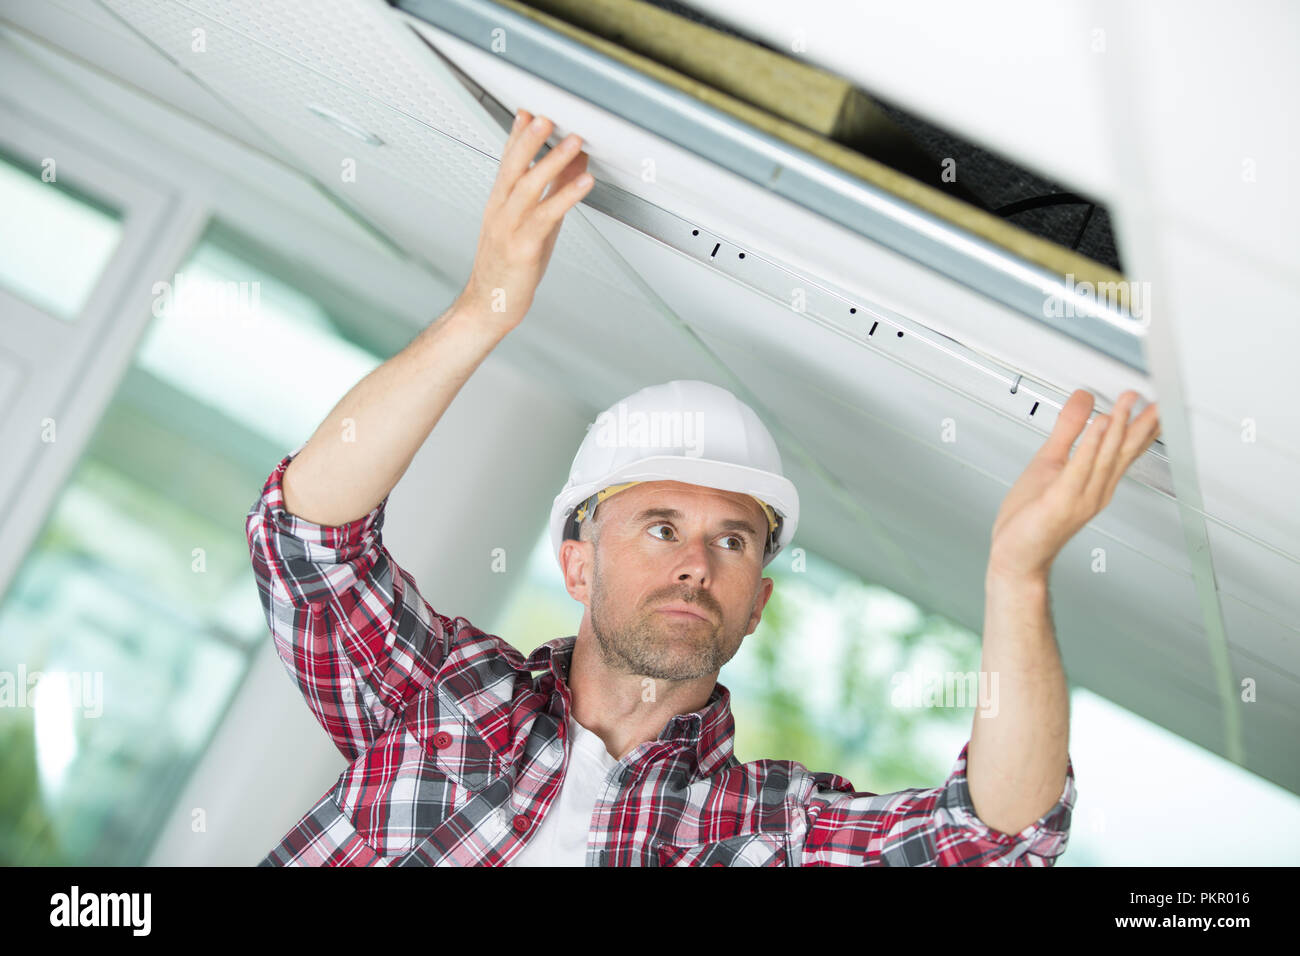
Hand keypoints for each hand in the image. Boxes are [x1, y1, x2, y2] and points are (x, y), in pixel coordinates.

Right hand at [459, 109, 593, 330]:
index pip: (506, 162)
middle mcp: (500, 212)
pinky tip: (583, 182)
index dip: (516, 136)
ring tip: (573, 142)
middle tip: (546, 116)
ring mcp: (508, 229)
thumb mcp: (534, 225)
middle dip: (529, 139)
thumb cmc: (508, 268)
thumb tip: (574, 165)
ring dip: (551, 161)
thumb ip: (552, 194)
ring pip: (527, 188)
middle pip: (513, 167)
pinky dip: (565, 196)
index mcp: (499, 204)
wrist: (488, 306)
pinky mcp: (522, 249)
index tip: (527, 111)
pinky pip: (544, 217)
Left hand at [987, 389, 1161, 581]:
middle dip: (1137, 424)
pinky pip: (1080, 470)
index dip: (1140, 426)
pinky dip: (1091, 447)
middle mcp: (1095, 491)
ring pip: (1105, 458)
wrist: (1017, 556)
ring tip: (1127, 404)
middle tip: (1153, 399)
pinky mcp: (1062, 502)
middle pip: (1122, 453)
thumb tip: (1082, 400)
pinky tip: (1099, 426)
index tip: (1154, 404)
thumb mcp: (1049, 461)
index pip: (1124, 451)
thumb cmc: (1032, 518)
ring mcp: (1081, 498)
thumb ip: (1067, 430)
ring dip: (1117, 429)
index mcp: (1095, 482)